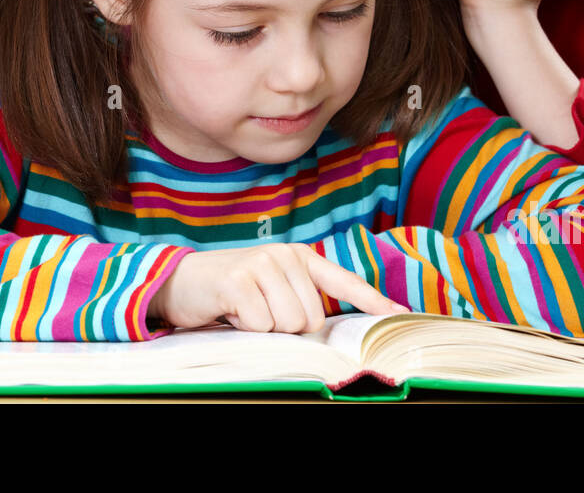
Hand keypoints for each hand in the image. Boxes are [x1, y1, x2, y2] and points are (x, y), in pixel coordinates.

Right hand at [149, 244, 409, 333]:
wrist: (181, 282)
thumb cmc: (233, 293)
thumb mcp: (272, 289)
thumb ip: (302, 300)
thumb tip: (330, 329)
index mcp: (300, 257)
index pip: (345, 282)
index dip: (374, 301)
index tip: (402, 315)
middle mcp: (285, 255)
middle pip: (312, 319)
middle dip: (286, 328)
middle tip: (259, 313)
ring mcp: (262, 264)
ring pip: (289, 324)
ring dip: (265, 329)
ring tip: (245, 311)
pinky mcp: (239, 280)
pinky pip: (261, 325)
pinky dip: (244, 328)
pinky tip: (230, 311)